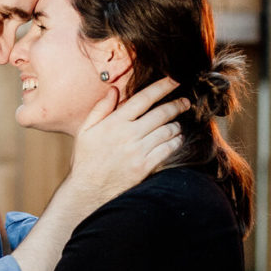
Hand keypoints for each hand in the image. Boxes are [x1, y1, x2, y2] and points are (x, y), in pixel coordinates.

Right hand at [64, 79, 187, 213]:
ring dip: (177, 124)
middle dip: (177, 104)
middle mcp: (129, 134)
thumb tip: (114, 89)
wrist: (88, 190)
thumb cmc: (86, 159)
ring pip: (167, 131)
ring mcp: (138, 151)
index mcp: (114, 122)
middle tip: (185, 101)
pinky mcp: (145, 166)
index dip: (162, 87)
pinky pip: (167, 149)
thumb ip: (100, 108)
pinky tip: (176, 139)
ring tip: (178, 122)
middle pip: (161, 113)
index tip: (174, 80)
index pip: (143, 98)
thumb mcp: (85, 131)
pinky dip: (175, 142)